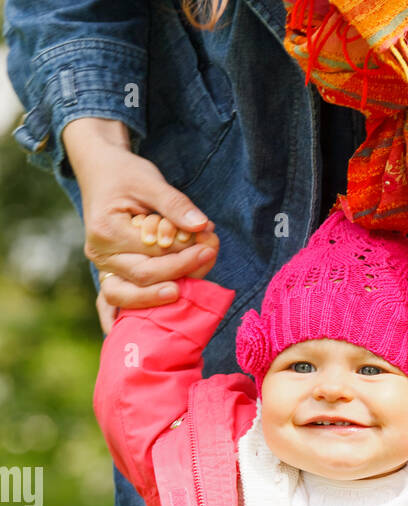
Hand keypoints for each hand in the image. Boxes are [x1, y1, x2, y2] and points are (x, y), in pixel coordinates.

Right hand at [61, 118, 219, 329]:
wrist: (100, 170)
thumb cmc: (125, 173)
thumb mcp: (150, 179)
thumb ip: (175, 204)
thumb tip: (202, 225)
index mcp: (106, 230)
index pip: (151, 253)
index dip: (183, 254)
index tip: (210, 243)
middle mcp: (99, 253)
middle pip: (142, 277)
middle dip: (178, 271)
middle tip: (207, 257)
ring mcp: (101, 266)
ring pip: (125, 296)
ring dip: (155, 298)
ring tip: (182, 292)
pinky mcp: (107, 272)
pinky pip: (109, 302)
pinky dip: (117, 319)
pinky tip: (125, 335)